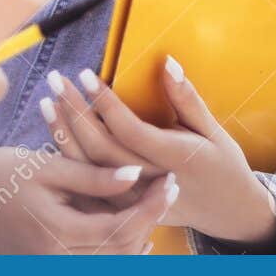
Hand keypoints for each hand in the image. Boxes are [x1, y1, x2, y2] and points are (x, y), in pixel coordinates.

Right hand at [0, 144, 174, 253]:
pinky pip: (93, 265)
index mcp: (54, 233)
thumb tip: (137, 173)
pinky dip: (116, 250)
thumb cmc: (6, 170)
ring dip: (137, 239)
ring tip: (156, 206)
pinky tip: (135, 233)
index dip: (150, 207)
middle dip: (150, 221)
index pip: (118, 228)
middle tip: (169, 190)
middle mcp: (53, 260)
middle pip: (119, 251)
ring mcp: (49, 269)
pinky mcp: (47, 268)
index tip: (170, 181)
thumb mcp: (51, 166)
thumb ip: (94, 177)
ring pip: (110, 264)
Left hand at [41, 57, 275, 247]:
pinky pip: (89, 185)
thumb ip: (187, 98)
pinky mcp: (124, 210)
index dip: (104, 103)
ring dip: (65, 134)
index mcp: (176, 160)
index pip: (130, 131)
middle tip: (57, 80)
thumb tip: (167, 63)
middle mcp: (151, 183)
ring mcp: (135, 201)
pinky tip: (57, 132)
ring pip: (89, 170)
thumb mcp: (213, 130)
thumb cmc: (222, 164)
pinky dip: (71, 158)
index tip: (85, 74)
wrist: (227, 212)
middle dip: (75, 112)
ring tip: (48, 100)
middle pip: (101, 149)